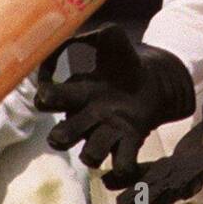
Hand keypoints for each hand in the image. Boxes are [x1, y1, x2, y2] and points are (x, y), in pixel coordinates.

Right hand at [34, 24, 194, 187]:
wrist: (156, 76)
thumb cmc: (125, 60)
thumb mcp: (109, 37)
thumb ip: (86, 35)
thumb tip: (61, 39)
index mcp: (76, 94)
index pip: (46, 102)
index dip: (46, 95)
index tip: (54, 83)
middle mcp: (86, 118)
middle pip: (59, 139)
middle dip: (64, 133)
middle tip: (82, 118)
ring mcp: (108, 133)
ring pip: (89, 157)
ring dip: (95, 150)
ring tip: (111, 129)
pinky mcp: (130, 141)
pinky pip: (122, 166)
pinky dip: (124, 168)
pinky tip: (130, 147)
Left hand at [117, 89, 202, 203]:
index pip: (186, 180)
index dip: (171, 189)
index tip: (156, 197)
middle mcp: (189, 175)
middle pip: (166, 191)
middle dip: (147, 199)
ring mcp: (178, 174)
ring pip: (154, 187)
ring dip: (135, 193)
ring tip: (114, 195)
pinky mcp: (169, 168)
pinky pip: (148, 176)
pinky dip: (131, 179)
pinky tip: (110, 180)